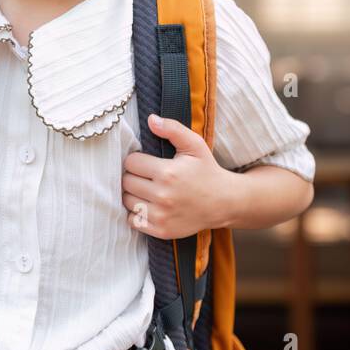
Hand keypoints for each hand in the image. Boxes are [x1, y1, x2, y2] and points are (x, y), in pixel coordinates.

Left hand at [121, 113, 238, 238]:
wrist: (224, 202)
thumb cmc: (207, 170)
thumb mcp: (195, 145)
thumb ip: (172, 129)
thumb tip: (151, 119)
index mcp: (168, 172)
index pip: (131, 162)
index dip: (137, 160)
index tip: (147, 162)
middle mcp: (162, 195)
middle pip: (126, 182)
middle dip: (134, 176)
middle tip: (147, 176)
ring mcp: (160, 216)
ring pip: (127, 201)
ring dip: (133, 194)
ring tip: (147, 190)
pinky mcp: (160, 230)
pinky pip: (133, 221)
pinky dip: (137, 213)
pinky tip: (149, 206)